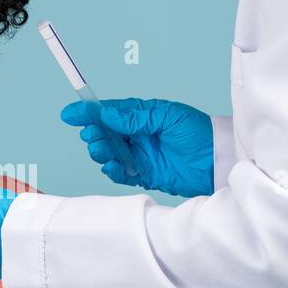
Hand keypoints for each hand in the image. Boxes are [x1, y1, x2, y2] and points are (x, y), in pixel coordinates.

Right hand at [60, 97, 214, 196]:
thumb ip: (137, 117)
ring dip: (100, 151)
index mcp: (142, 116)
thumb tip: (108, 115)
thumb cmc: (198, 132)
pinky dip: (111, 170)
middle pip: (104, 133)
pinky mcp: (143, 175)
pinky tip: (111, 167)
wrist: (217, 161)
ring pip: (108, 153)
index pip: (109, 112)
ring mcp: (139, 155)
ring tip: (102, 150)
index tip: (69, 114)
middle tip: (93, 135)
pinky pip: (119, 174)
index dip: (88, 112)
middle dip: (93, 133)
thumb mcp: (168, 116)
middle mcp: (137, 135)